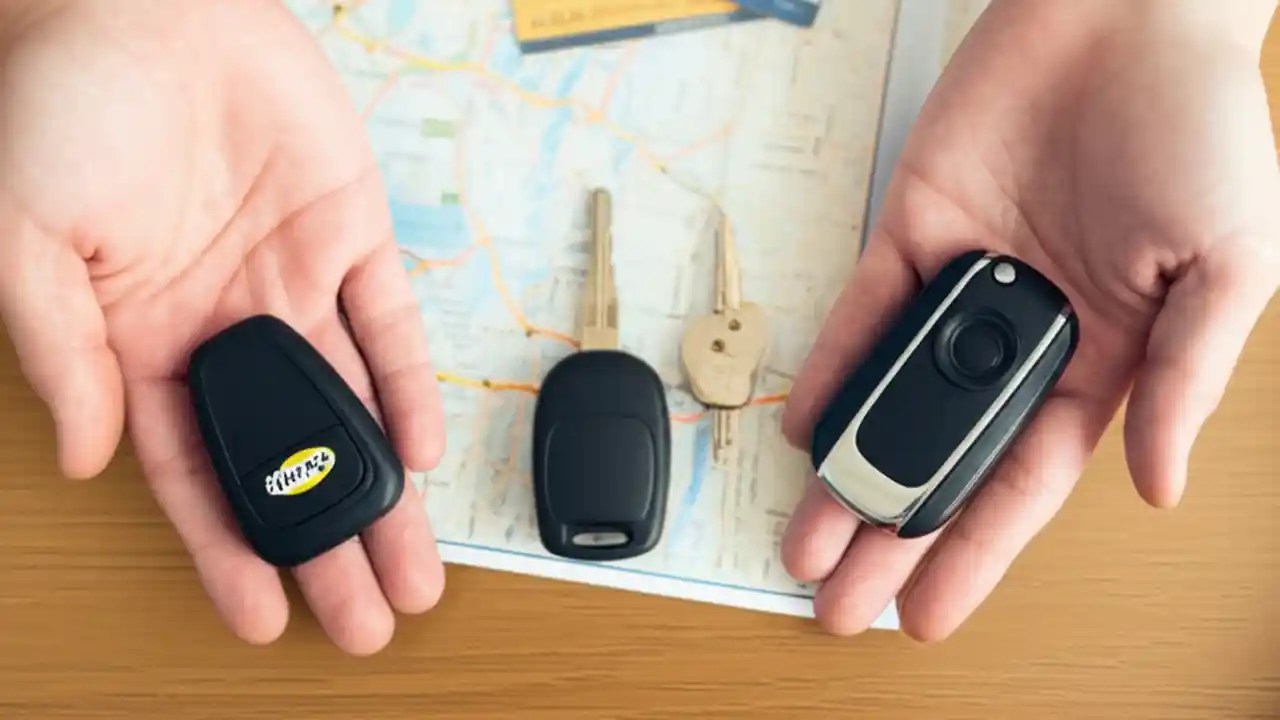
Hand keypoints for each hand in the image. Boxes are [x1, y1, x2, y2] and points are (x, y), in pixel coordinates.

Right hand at [0, 0, 446, 654]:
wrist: (141, 1)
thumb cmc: (65, 106)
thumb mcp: (31, 240)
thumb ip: (60, 353)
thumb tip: (84, 460)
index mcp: (143, 340)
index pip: (194, 472)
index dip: (229, 548)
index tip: (262, 618)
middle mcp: (226, 325)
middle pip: (288, 458)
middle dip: (327, 542)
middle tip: (368, 620)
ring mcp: (293, 283)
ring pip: (351, 409)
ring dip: (383, 491)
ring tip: (414, 570)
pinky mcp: (351, 232)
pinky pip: (389, 324)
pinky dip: (407, 387)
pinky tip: (419, 454)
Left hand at [780, 0, 1279, 639]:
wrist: (1126, 10)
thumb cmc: (1198, 124)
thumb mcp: (1228, 266)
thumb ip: (1185, 378)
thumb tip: (1156, 486)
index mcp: (1106, 356)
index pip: (1027, 480)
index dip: (976, 550)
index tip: (928, 612)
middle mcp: (1024, 335)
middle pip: (945, 458)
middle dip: (894, 535)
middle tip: (840, 604)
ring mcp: (961, 288)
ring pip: (891, 401)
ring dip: (848, 474)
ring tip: (806, 542)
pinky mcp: (911, 233)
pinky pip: (859, 317)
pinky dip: (829, 372)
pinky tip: (804, 432)